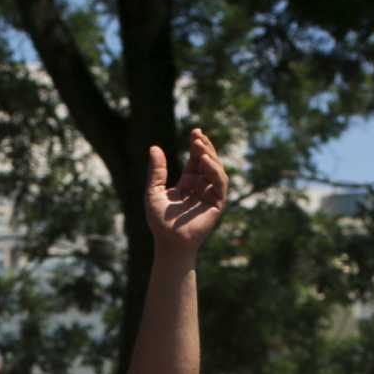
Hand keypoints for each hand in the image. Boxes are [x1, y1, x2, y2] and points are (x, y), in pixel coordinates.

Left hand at [145, 128, 226, 255]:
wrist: (169, 242)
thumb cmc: (159, 222)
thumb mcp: (153, 192)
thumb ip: (156, 171)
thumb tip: (154, 147)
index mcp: (188, 184)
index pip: (195, 160)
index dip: (196, 146)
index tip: (195, 132)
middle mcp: (201, 188)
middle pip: (207, 162)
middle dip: (204, 147)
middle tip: (196, 135)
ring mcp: (210, 195)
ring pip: (216, 170)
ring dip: (210, 156)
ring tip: (199, 146)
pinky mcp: (217, 204)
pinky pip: (220, 184)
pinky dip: (215, 171)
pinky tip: (205, 162)